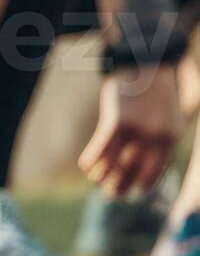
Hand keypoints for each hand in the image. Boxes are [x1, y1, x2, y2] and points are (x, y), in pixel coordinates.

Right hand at [81, 64, 182, 196]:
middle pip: (135, 171)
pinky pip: (102, 147)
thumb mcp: (165, 117)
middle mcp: (156, 139)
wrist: (145, 63)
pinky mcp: (118, 121)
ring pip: (116, 162)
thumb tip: (142, 160)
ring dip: (104, 174)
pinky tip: (85, 166)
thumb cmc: (152, 92)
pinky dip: (92, 159)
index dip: (140, 185)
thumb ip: (157, 139)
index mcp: (171, 140)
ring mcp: (137, 130)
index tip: (130, 191)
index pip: (154, 173)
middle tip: (110, 192)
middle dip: (121, 184)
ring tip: (96, 179)